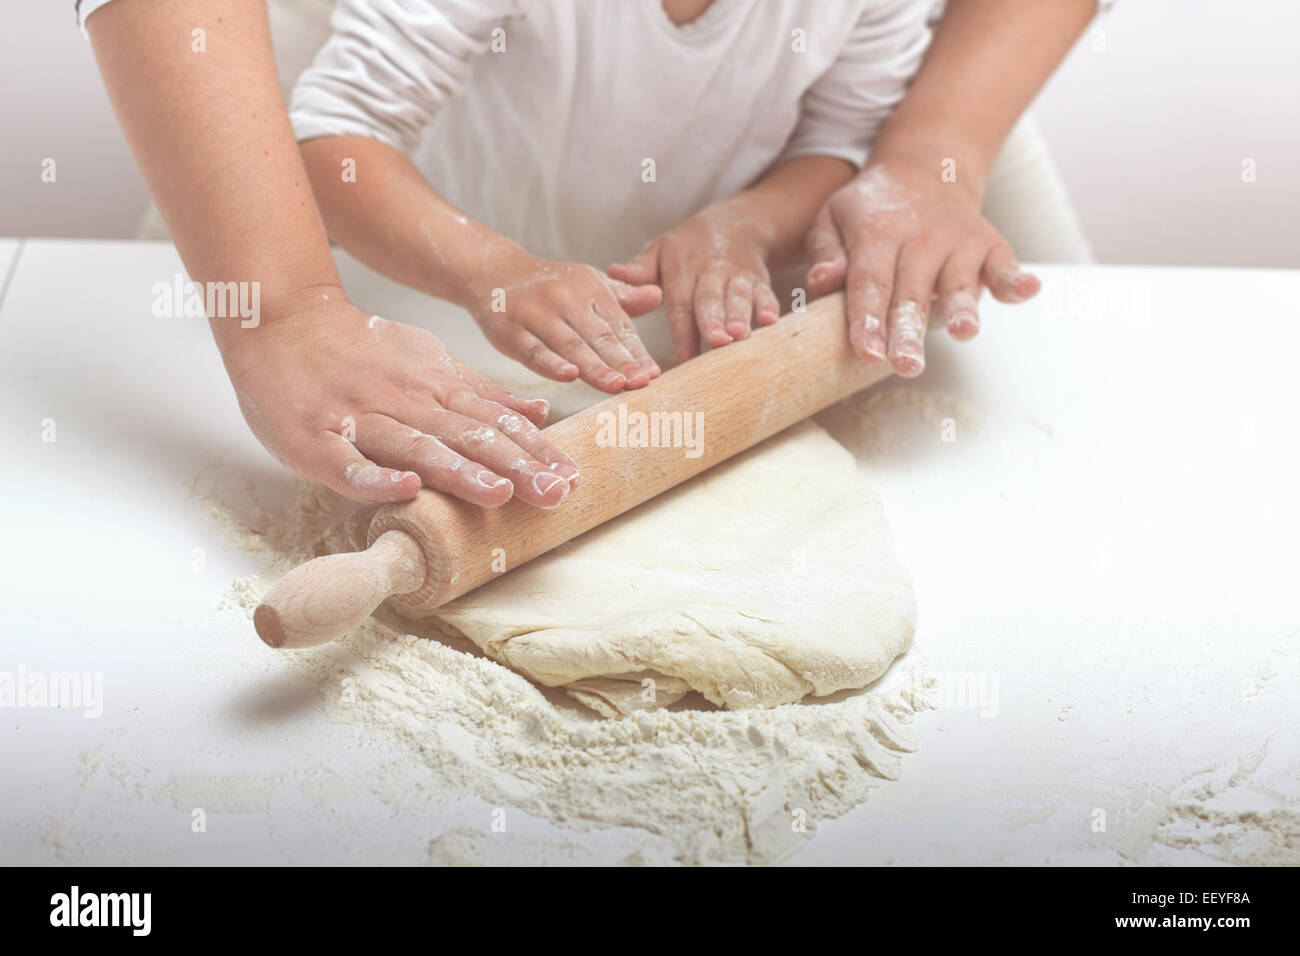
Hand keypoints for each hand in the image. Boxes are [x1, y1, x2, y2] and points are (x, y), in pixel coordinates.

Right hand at [217, 292, 580, 506]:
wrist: (281, 319)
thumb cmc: (357, 348)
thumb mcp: (426, 358)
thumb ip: (479, 390)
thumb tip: (538, 411)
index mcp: (434, 386)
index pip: (495, 421)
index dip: (534, 450)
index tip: (571, 476)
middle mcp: (405, 401)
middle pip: (468, 436)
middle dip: (515, 467)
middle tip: (554, 493)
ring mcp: (359, 419)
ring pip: (417, 446)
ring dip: (460, 472)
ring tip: (499, 495)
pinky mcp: (314, 439)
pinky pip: (347, 462)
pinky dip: (376, 476)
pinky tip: (406, 490)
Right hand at [465, 247, 661, 392]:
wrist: (494, 272)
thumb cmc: (549, 286)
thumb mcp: (588, 283)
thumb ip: (622, 297)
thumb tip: (658, 296)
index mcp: (589, 288)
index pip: (618, 325)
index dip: (635, 351)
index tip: (652, 374)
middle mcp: (565, 299)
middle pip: (598, 337)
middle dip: (621, 362)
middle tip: (642, 382)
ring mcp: (536, 315)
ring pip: (570, 345)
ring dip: (594, 367)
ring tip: (617, 385)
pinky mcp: (510, 331)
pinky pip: (533, 350)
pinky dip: (551, 364)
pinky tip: (569, 376)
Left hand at [609, 206, 782, 362]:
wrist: (734, 223)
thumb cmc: (688, 247)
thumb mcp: (660, 250)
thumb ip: (639, 268)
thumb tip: (612, 273)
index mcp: (682, 267)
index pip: (680, 302)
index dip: (683, 330)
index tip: (684, 356)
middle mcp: (710, 271)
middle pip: (711, 299)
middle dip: (714, 320)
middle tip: (717, 341)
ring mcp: (737, 274)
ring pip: (738, 296)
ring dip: (741, 315)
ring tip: (740, 335)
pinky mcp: (759, 278)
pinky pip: (765, 292)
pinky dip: (769, 305)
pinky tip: (770, 322)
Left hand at [804, 157, 1040, 376]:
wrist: (925, 168)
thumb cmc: (870, 209)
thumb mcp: (833, 218)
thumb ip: (825, 252)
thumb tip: (820, 281)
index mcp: (876, 234)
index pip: (870, 284)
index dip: (868, 320)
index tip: (867, 352)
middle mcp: (919, 239)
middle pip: (911, 294)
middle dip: (909, 331)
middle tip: (906, 365)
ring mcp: (958, 242)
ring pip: (957, 284)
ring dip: (961, 309)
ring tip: (964, 332)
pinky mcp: (989, 245)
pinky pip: (1004, 265)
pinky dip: (1016, 279)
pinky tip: (1027, 290)